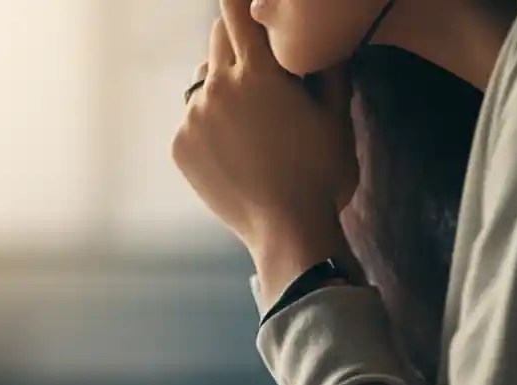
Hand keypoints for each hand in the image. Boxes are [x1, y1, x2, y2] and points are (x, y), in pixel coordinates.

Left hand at [172, 0, 360, 302]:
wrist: (286, 230)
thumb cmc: (320, 173)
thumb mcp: (336, 115)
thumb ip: (327, 66)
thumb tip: (327, 36)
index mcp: (259, 74)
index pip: (239, 14)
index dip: (239, 1)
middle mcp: (217, 89)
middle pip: (219, 39)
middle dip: (239, 40)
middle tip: (262, 62)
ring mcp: (194, 119)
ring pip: (204, 81)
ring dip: (223, 85)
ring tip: (252, 118)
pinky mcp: (180, 146)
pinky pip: (193, 118)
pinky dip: (210, 123)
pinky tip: (236, 148)